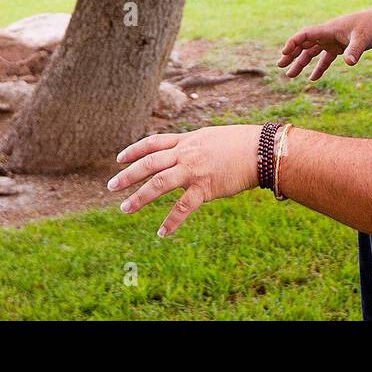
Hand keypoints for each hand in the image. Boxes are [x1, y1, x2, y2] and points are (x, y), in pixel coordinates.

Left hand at [108, 124, 260, 236]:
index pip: (153, 143)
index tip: (119, 159)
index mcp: (187, 140)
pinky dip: (171, 221)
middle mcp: (186, 153)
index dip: (134, 150)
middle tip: (110, 186)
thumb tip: (185, 154)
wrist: (261, 150)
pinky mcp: (205, 187)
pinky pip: (183, 207)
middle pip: (149, 163)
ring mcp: (194, 170)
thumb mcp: (211, 138)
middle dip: (127, 175)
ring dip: (139, 197)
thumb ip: (194, 146)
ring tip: (124, 209)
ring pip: (158, 183)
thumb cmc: (241, 143)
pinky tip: (161, 233)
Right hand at [276, 10, 371, 80]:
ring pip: (312, 52)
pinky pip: (325, 58)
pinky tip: (313, 78)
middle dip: (292, 54)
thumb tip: (349, 63)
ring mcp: (332, 41)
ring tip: (290, 75)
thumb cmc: (371, 27)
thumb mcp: (363, 39)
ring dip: (301, 62)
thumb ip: (354, 51)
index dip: (293, 43)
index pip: (306, 35)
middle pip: (304, 44)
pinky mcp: (339, 47)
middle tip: (280, 65)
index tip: (284, 53)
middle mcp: (327, 35)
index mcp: (328, 29)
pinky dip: (318, 67)